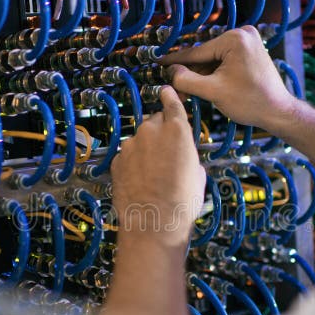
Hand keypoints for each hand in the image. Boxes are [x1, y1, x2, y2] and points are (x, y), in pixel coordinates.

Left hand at [111, 86, 205, 246]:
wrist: (153, 223)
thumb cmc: (182, 202)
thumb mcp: (198, 176)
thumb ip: (190, 157)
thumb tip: (186, 159)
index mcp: (177, 130)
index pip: (172, 102)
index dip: (170, 97)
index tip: (167, 91)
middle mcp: (152, 131)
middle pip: (155, 120)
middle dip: (161, 130)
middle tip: (167, 152)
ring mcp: (131, 145)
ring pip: (140, 138)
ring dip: (146, 148)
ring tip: (154, 172)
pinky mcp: (117, 160)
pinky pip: (128, 154)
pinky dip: (133, 162)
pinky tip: (141, 180)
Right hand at [163, 26, 295, 132]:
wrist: (278, 111)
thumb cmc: (251, 102)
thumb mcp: (213, 91)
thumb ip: (187, 80)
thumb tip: (170, 72)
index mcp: (234, 39)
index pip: (197, 52)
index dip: (175, 61)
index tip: (157, 62)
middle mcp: (242, 34)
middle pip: (205, 55)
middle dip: (190, 73)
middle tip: (173, 87)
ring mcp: (248, 41)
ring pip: (213, 59)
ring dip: (201, 75)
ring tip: (187, 92)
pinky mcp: (250, 51)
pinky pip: (224, 61)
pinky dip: (213, 74)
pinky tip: (203, 86)